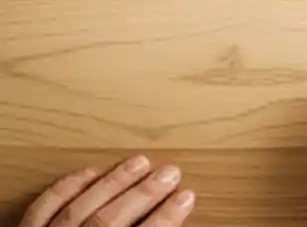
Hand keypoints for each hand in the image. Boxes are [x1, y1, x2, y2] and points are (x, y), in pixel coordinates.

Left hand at [20, 156, 194, 226]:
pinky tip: (88, 172)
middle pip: (108, 219)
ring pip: (79, 209)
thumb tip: (171, 220)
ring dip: (112, 183)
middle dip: (143, 194)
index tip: (187, 196)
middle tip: (171, 172)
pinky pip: (42, 209)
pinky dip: (65, 189)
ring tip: (139, 162)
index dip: (167, 217)